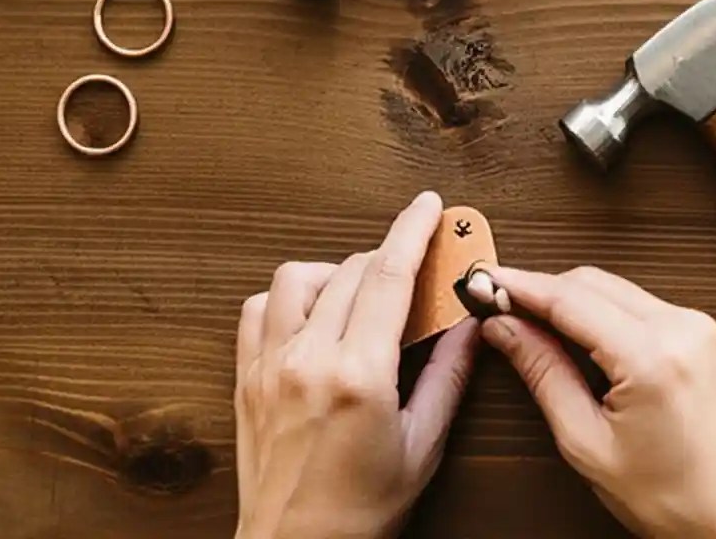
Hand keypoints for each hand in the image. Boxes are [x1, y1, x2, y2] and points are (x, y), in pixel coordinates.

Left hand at [234, 192, 479, 538]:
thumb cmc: (360, 511)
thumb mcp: (423, 446)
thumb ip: (448, 377)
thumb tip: (470, 326)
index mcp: (357, 375)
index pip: (388, 276)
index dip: (412, 231)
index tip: (429, 206)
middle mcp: (306, 359)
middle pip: (349, 271)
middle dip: (387, 258)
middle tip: (416, 272)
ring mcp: (269, 366)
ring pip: (296, 278)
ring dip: (334, 274)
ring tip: (361, 298)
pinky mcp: (245, 378)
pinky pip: (257, 309)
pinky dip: (287, 299)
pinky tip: (312, 317)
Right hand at [481, 266, 715, 538]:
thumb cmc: (672, 496)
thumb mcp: (587, 442)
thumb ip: (543, 374)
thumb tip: (504, 329)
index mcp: (652, 355)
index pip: (568, 298)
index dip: (517, 286)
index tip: (481, 282)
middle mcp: (681, 327)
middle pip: (591, 281)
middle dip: (539, 289)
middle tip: (495, 305)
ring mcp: (697, 327)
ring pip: (613, 288)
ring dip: (569, 299)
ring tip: (527, 323)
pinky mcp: (702, 335)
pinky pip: (637, 304)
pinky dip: (599, 310)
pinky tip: (573, 334)